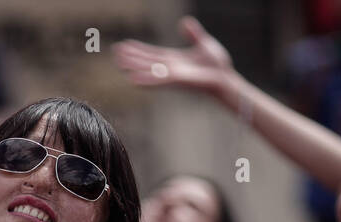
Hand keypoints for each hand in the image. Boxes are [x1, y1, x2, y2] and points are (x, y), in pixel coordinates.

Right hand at [113, 17, 235, 95]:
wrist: (225, 77)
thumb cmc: (217, 64)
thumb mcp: (204, 43)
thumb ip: (193, 34)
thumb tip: (184, 22)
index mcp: (174, 60)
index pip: (152, 53)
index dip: (138, 49)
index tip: (125, 45)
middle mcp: (169, 68)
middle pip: (146, 62)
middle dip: (131, 57)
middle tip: (115, 52)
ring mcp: (171, 75)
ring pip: (148, 70)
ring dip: (133, 67)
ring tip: (119, 63)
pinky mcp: (176, 80)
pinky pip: (157, 80)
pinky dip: (144, 80)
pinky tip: (131, 79)